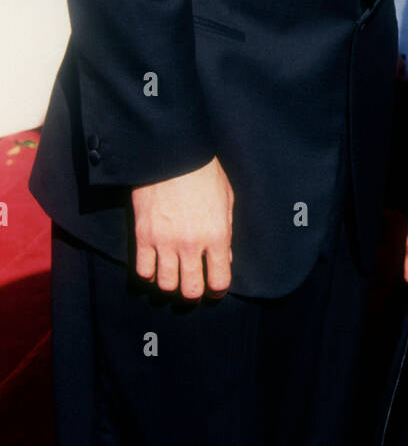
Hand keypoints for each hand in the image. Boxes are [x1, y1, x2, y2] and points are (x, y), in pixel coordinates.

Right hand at [132, 156, 233, 299]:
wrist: (172, 152)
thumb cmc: (204, 173)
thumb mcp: (226, 199)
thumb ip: (226, 232)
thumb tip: (224, 258)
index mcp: (217, 235)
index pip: (219, 281)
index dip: (218, 290)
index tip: (215, 288)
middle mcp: (191, 244)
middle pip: (190, 290)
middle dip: (194, 293)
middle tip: (193, 284)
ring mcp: (164, 241)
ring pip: (165, 285)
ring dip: (171, 284)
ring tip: (174, 274)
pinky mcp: (142, 235)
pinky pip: (143, 271)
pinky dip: (149, 274)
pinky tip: (155, 265)